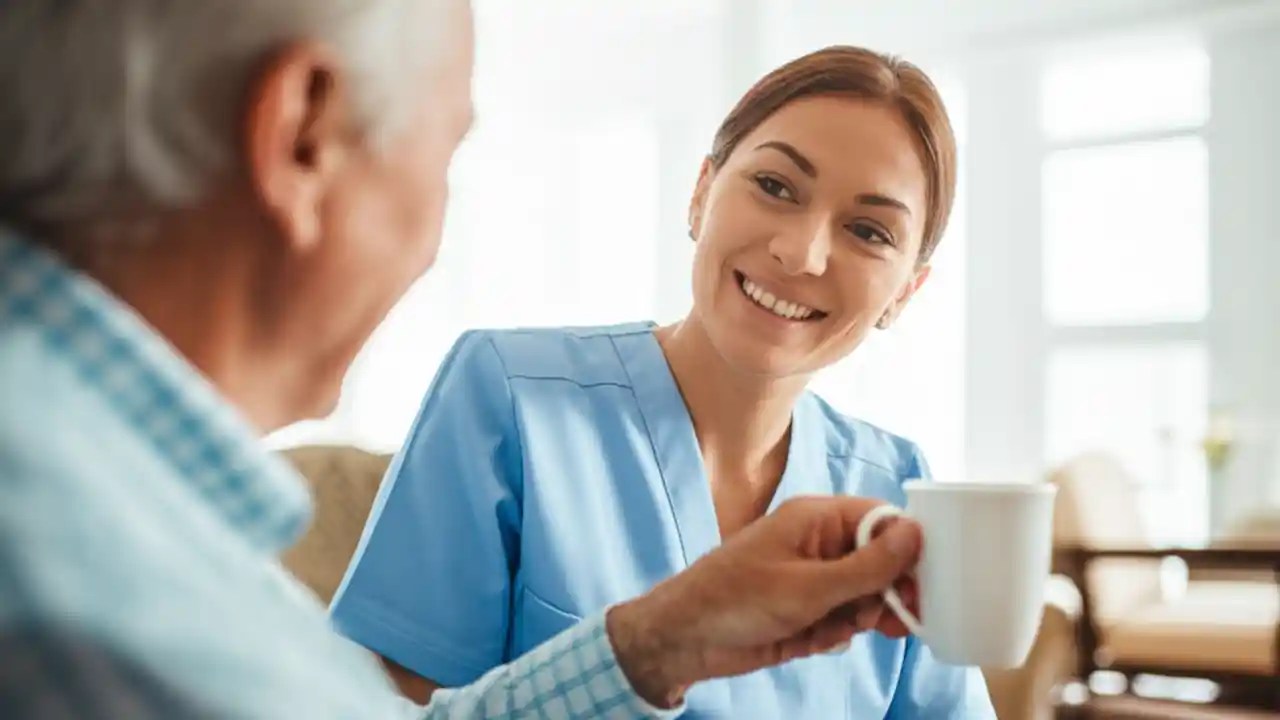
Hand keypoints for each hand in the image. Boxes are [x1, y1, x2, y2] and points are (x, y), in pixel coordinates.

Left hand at [606, 496, 921, 707]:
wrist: (686, 640)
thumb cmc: (735, 599)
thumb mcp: (809, 586)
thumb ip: (867, 566)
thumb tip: (915, 534)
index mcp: (817, 519)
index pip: (881, 520)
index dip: (908, 549)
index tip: (924, 581)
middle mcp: (818, 544)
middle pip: (879, 562)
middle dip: (886, 593)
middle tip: (890, 619)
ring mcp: (812, 579)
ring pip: (865, 597)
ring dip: (859, 619)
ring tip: (833, 629)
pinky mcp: (806, 611)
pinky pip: (843, 621)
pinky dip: (834, 635)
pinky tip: (811, 641)